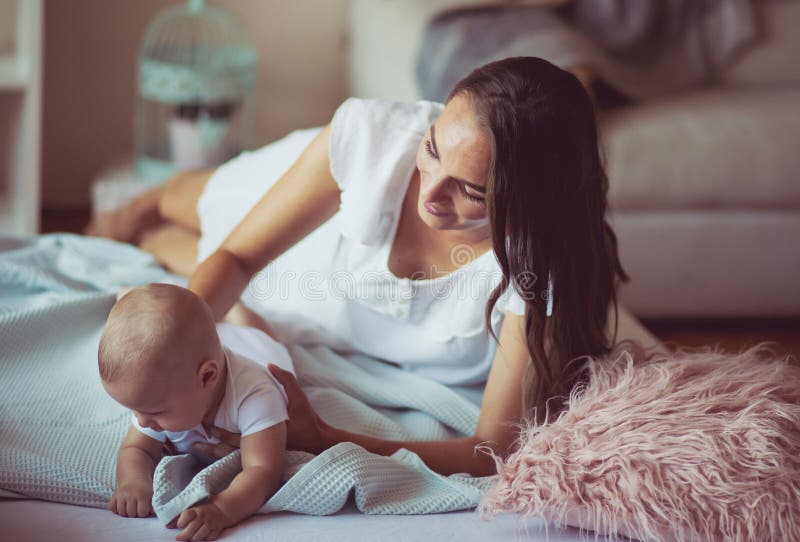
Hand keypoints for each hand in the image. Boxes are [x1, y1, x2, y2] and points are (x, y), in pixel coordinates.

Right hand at [110, 481, 152, 516]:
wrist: (135, 477)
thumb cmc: (145, 488)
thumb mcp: (152, 494)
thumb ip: (152, 505)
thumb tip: (153, 515)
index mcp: (142, 495)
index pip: (142, 512)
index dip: (143, 513)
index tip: (144, 509)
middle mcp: (131, 495)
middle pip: (131, 513)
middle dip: (135, 514)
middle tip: (137, 509)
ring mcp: (121, 495)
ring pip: (121, 512)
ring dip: (125, 512)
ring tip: (129, 508)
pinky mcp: (114, 495)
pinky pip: (112, 507)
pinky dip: (115, 509)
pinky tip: (122, 506)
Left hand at [173, 502, 230, 540]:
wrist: (221, 509)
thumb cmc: (202, 511)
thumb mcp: (191, 510)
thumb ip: (180, 517)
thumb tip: (168, 526)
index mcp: (196, 510)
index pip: (186, 515)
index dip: (180, 522)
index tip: (179, 525)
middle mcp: (203, 516)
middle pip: (191, 529)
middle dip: (183, 536)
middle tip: (180, 537)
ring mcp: (211, 523)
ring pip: (199, 536)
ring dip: (194, 538)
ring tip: (191, 537)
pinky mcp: (217, 529)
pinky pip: (209, 538)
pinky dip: (205, 539)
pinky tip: (202, 535)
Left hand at [195, 364, 330, 459]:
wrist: (319, 443)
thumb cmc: (308, 421)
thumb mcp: (299, 399)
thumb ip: (286, 380)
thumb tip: (270, 364)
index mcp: (263, 432)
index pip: (234, 434)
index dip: (217, 430)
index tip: (203, 423)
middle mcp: (259, 445)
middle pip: (228, 449)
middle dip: (211, 446)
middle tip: (193, 441)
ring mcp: (261, 453)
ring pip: (232, 454)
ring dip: (215, 451)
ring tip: (197, 446)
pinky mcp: (264, 455)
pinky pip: (241, 456)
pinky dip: (227, 451)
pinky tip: (215, 448)